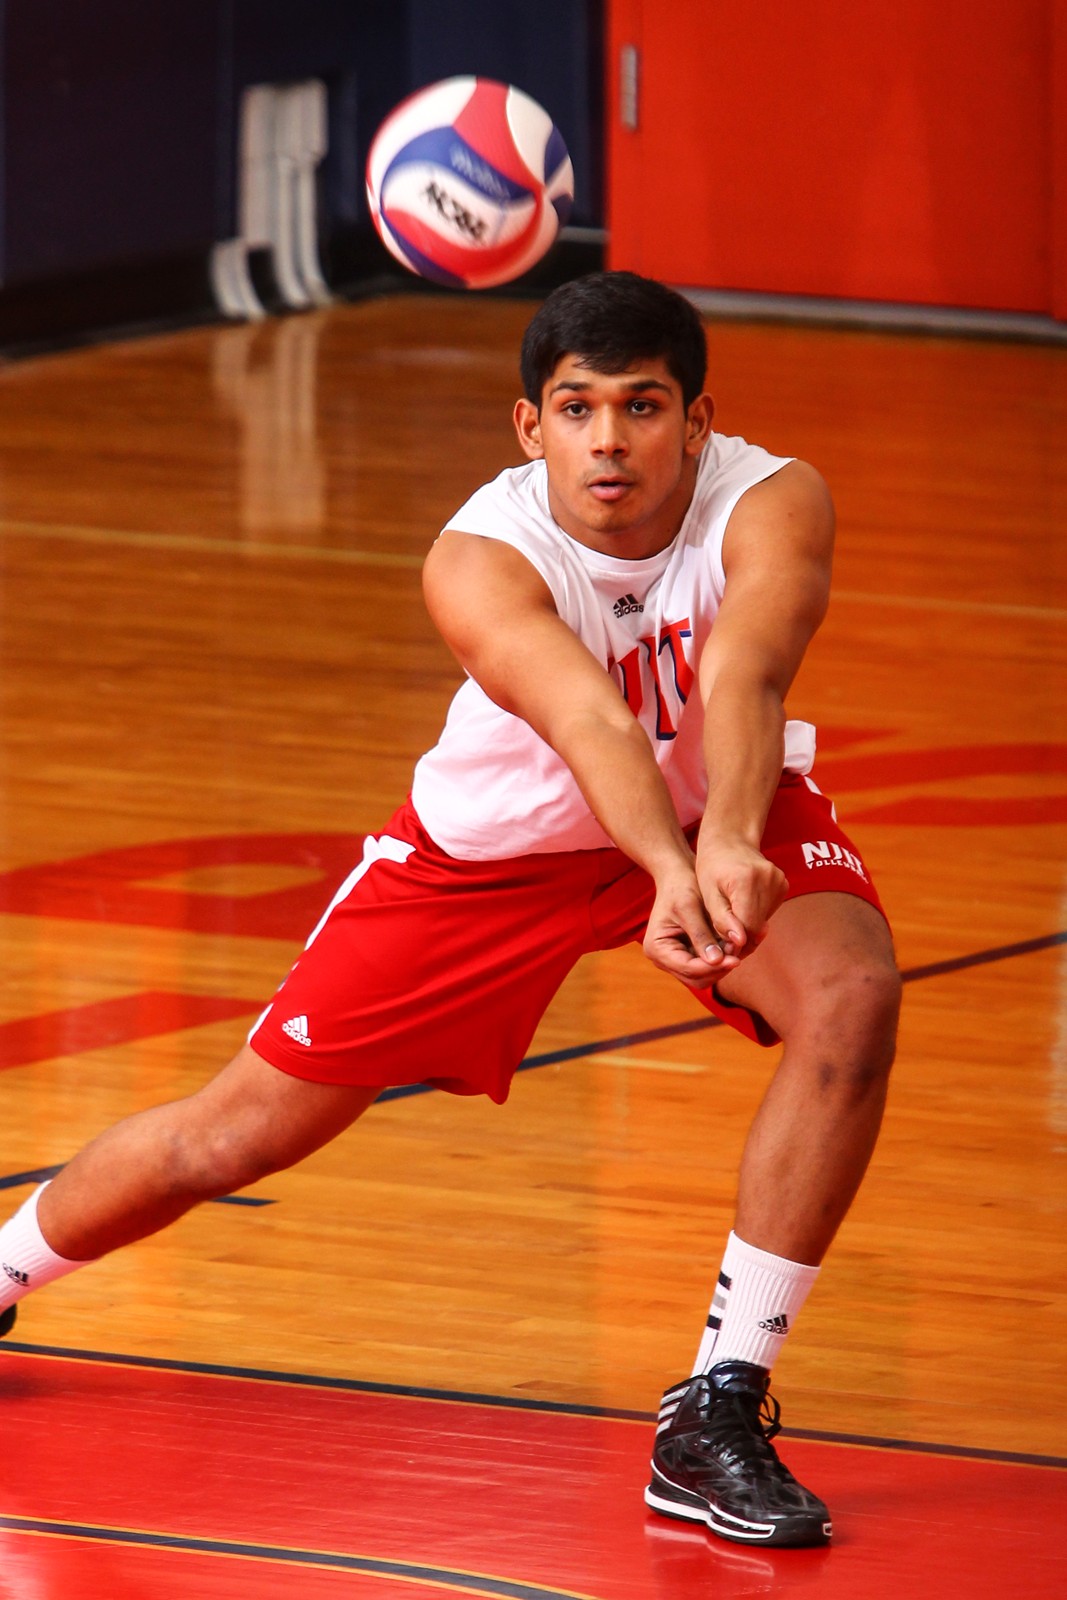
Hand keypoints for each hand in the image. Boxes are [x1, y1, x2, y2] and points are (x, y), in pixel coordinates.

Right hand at [642, 870, 733, 987]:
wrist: (679, 876)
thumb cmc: (681, 887)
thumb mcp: (689, 908)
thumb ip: (701, 935)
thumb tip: (716, 961)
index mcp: (656, 948)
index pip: (688, 968)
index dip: (713, 967)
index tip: (736, 958)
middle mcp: (663, 958)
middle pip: (696, 978)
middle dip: (719, 968)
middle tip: (740, 954)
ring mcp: (675, 958)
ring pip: (705, 975)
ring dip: (723, 965)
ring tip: (740, 948)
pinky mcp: (688, 954)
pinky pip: (708, 965)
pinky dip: (723, 958)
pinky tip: (737, 945)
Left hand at [695, 837, 787, 967]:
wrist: (730, 840)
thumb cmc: (712, 866)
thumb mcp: (708, 893)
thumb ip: (722, 919)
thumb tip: (739, 942)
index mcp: (747, 880)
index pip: (748, 926)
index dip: (735, 943)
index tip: (722, 950)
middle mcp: (769, 879)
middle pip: (758, 926)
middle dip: (741, 938)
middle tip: (724, 943)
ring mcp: (780, 881)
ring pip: (764, 922)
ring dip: (748, 929)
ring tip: (729, 924)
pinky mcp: (784, 885)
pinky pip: (768, 912)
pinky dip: (755, 917)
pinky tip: (741, 911)